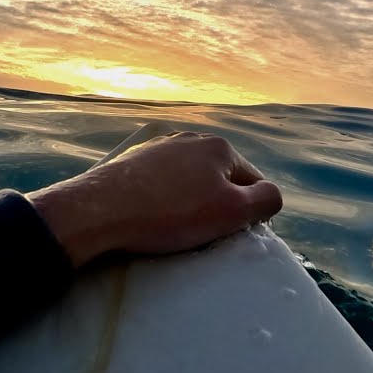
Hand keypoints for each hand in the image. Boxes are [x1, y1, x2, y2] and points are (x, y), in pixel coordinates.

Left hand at [26, 132, 283, 266]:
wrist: (101, 211)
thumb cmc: (171, 213)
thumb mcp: (233, 211)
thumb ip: (266, 200)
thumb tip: (271, 195)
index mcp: (219, 147)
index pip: (254, 182)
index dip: (247, 212)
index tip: (226, 232)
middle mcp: (191, 139)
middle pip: (221, 180)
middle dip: (216, 206)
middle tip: (200, 233)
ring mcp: (160, 148)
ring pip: (191, 182)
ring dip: (190, 204)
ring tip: (172, 228)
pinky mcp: (134, 162)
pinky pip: (163, 185)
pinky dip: (163, 202)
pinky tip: (151, 218)